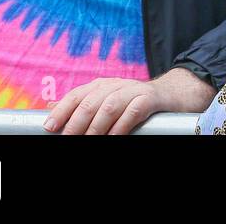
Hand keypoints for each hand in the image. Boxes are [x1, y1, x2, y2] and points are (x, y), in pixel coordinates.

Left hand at [43, 67, 215, 134]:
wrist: (176, 93)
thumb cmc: (138, 101)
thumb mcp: (110, 100)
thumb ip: (84, 103)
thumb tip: (51, 107)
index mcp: (103, 85)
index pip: (77, 95)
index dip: (62, 110)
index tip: (50, 127)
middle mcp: (116, 84)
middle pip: (91, 101)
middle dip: (76, 123)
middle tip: (68, 139)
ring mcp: (134, 90)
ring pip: (109, 106)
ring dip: (96, 127)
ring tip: (89, 141)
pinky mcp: (151, 98)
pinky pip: (133, 112)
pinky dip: (121, 126)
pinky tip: (114, 136)